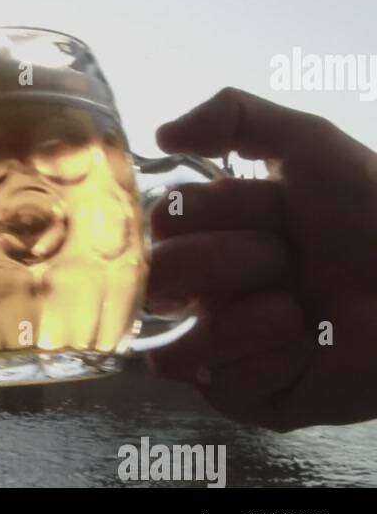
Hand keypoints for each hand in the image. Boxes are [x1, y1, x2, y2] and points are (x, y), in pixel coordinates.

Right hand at [146, 88, 376, 430]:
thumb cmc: (373, 213)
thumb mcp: (310, 144)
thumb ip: (234, 114)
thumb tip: (158, 135)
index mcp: (206, 233)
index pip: (160, 223)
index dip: (218, 214)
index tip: (274, 212)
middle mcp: (201, 290)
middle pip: (160, 282)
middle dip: (234, 262)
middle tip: (289, 262)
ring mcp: (219, 347)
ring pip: (176, 346)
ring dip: (250, 323)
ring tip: (301, 315)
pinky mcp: (247, 399)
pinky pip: (219, 387)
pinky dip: (273, 366)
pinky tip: (308, 353)